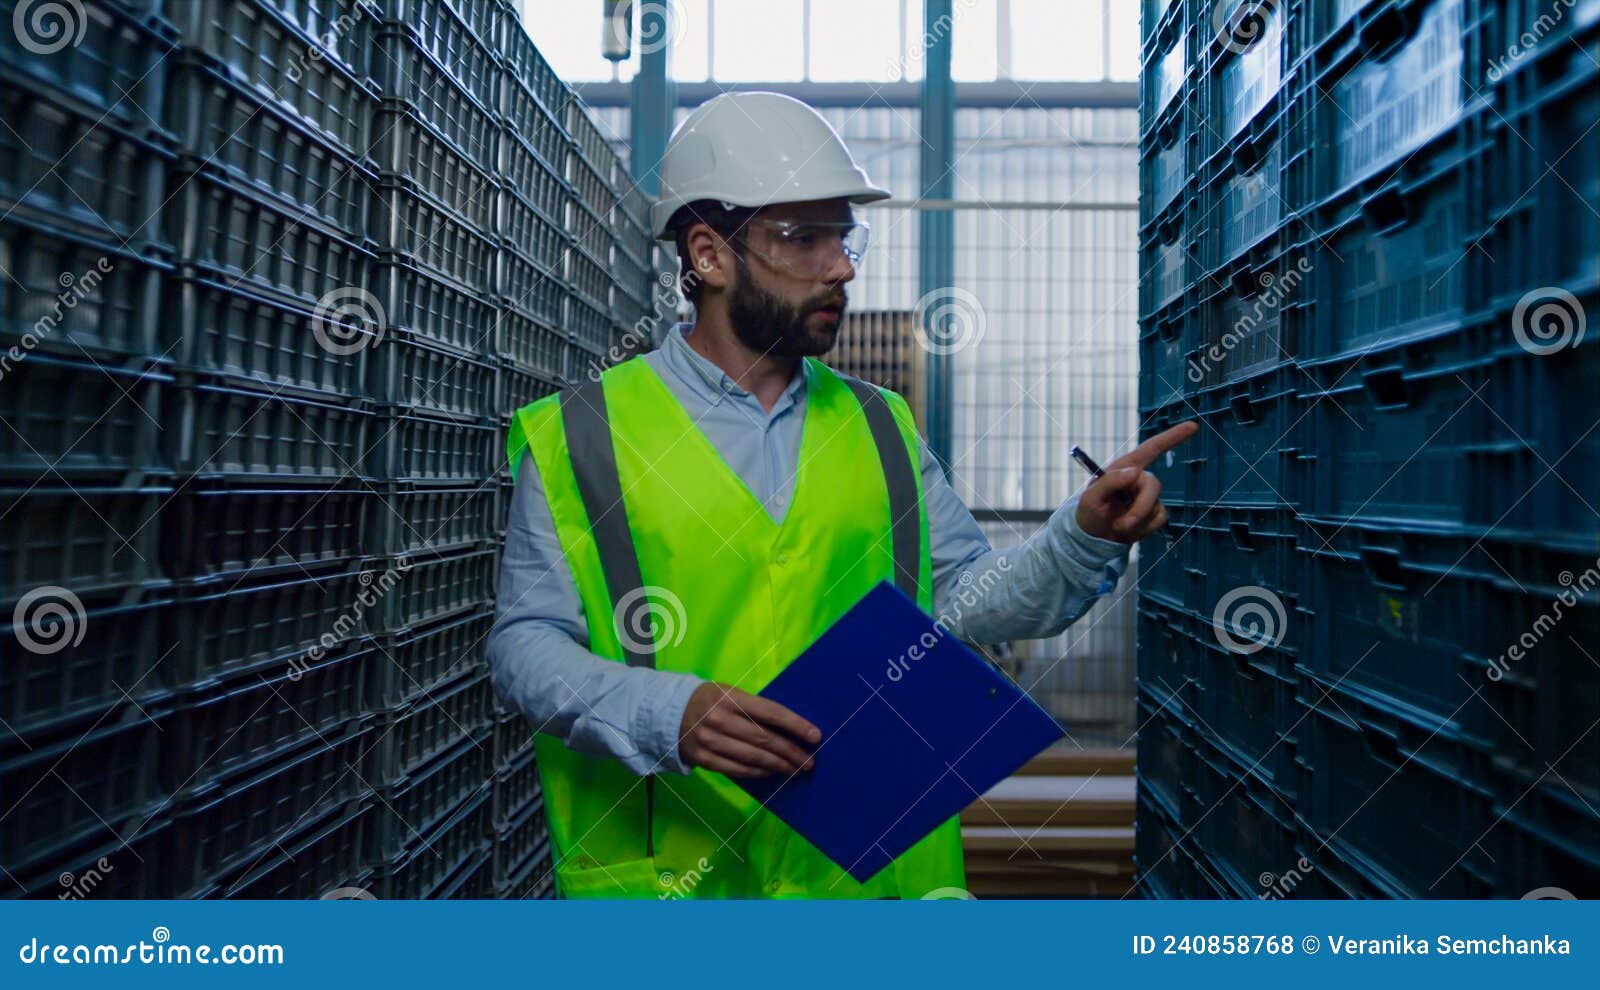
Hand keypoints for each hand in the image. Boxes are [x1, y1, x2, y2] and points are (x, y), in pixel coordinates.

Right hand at [678, 683, 820, 777]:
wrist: (668, 714)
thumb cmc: (709, 701)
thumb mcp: (729, 693)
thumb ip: (754, 708)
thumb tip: (789, 729)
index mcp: (730, 697)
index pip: (771, 712)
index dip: (796, 725)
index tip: (815, 736)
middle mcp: (719, 719)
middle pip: (765, 739)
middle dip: (791, 752)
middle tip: (809, 762)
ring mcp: (710, 741)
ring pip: (753, 758)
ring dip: (779, 766)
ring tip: (796, 770)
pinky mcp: (703, 759)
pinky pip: (738, 770)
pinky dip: (759, 772)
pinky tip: (772, 772)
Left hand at [1075, 422, 1198, 542]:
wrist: (1094, 540)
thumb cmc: (1088, 515)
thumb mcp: (1090, 499)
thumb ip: (1110, 482)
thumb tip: (1135, 471)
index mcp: (1123, 468)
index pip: (1151, 449)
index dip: (1172, 437)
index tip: (1193, 426)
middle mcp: (1138, 479)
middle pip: (1154, 485)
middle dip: (1139, 508)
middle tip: (1121, 525)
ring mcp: (1147, 496)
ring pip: (1157, 506)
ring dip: (1137, 521)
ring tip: (1118, 526)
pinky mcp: (1154, 513)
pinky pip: (1160, 519)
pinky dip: (1144, 529)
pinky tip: (1129, 530)